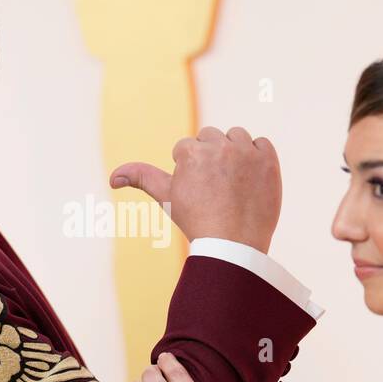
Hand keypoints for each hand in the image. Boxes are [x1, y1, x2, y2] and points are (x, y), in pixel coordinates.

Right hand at [109, 126, 281, 252]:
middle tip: (214, 187)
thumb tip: (113, 177)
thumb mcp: (166, 197)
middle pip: (212, 138)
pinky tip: (250, 180)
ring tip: (232, 181)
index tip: (197, 191)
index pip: (188, 148)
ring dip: (234, 152)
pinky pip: (262, 144)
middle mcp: (219, 146)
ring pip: (237, 136)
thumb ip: (141, 177)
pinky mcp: (269, 160)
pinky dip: (258, 157)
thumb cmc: (196, 221)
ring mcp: (246, 152)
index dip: (190, 171)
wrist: (235, 245)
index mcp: (191, 152)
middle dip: (211, 157)